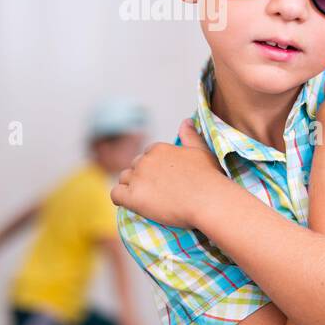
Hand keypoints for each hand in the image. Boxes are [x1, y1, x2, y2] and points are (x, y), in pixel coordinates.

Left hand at [110, 120, 225, 228]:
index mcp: (159, 149)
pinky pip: (115, 194)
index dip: (156, 168)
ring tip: (148, 198)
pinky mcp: (132, 196)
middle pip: (135, 166)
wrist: (209, 200)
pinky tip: (132, 203)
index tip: (166, 179)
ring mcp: (138, 178)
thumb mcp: (202, 152)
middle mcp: (145, 160)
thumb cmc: (209, 178)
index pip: (148, 155)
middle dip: (143, 176)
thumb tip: (186, 121)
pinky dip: (121, 199)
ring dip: (132, 187)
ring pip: (124, 179)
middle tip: (159, 190)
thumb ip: (190, 136)